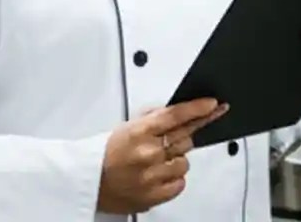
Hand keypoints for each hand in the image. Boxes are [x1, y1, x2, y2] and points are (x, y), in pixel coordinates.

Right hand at [97, 99, 228, 214]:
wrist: (87, 181)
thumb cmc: (104, 153)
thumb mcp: (126, 126)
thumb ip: (153, 118)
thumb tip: (178, 112)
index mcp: (139, 131)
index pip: (176, 115)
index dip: (197, 109)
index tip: (213, 105)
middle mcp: (148, 153)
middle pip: (186, 138)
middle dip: (182, 137)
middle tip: (169, 140)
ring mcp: (152, 175)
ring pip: (185, 161)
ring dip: (176, 159)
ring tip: (156, 161)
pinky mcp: (154, 195)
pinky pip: (180, 183)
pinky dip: (173, 178)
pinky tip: (158, 175)